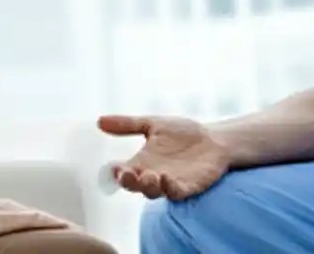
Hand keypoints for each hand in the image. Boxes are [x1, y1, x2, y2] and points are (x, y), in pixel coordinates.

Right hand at [97, 114, 231, 200]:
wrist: (214, 140)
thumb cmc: (183, 134)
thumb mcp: (153, 125)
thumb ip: (128, 124)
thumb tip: (99, 120)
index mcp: (142, 163)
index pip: (123, 172)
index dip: (116, 173)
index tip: (113, 167)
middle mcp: (152, 175)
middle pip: (135, 185)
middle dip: (129, 182)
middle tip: (128, 174)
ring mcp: (169, 183)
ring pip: (154, 192)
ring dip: (149, 186)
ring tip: (150, 176)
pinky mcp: (187, 187)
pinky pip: (176, 193)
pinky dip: (171, 189)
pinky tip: (168, 180)